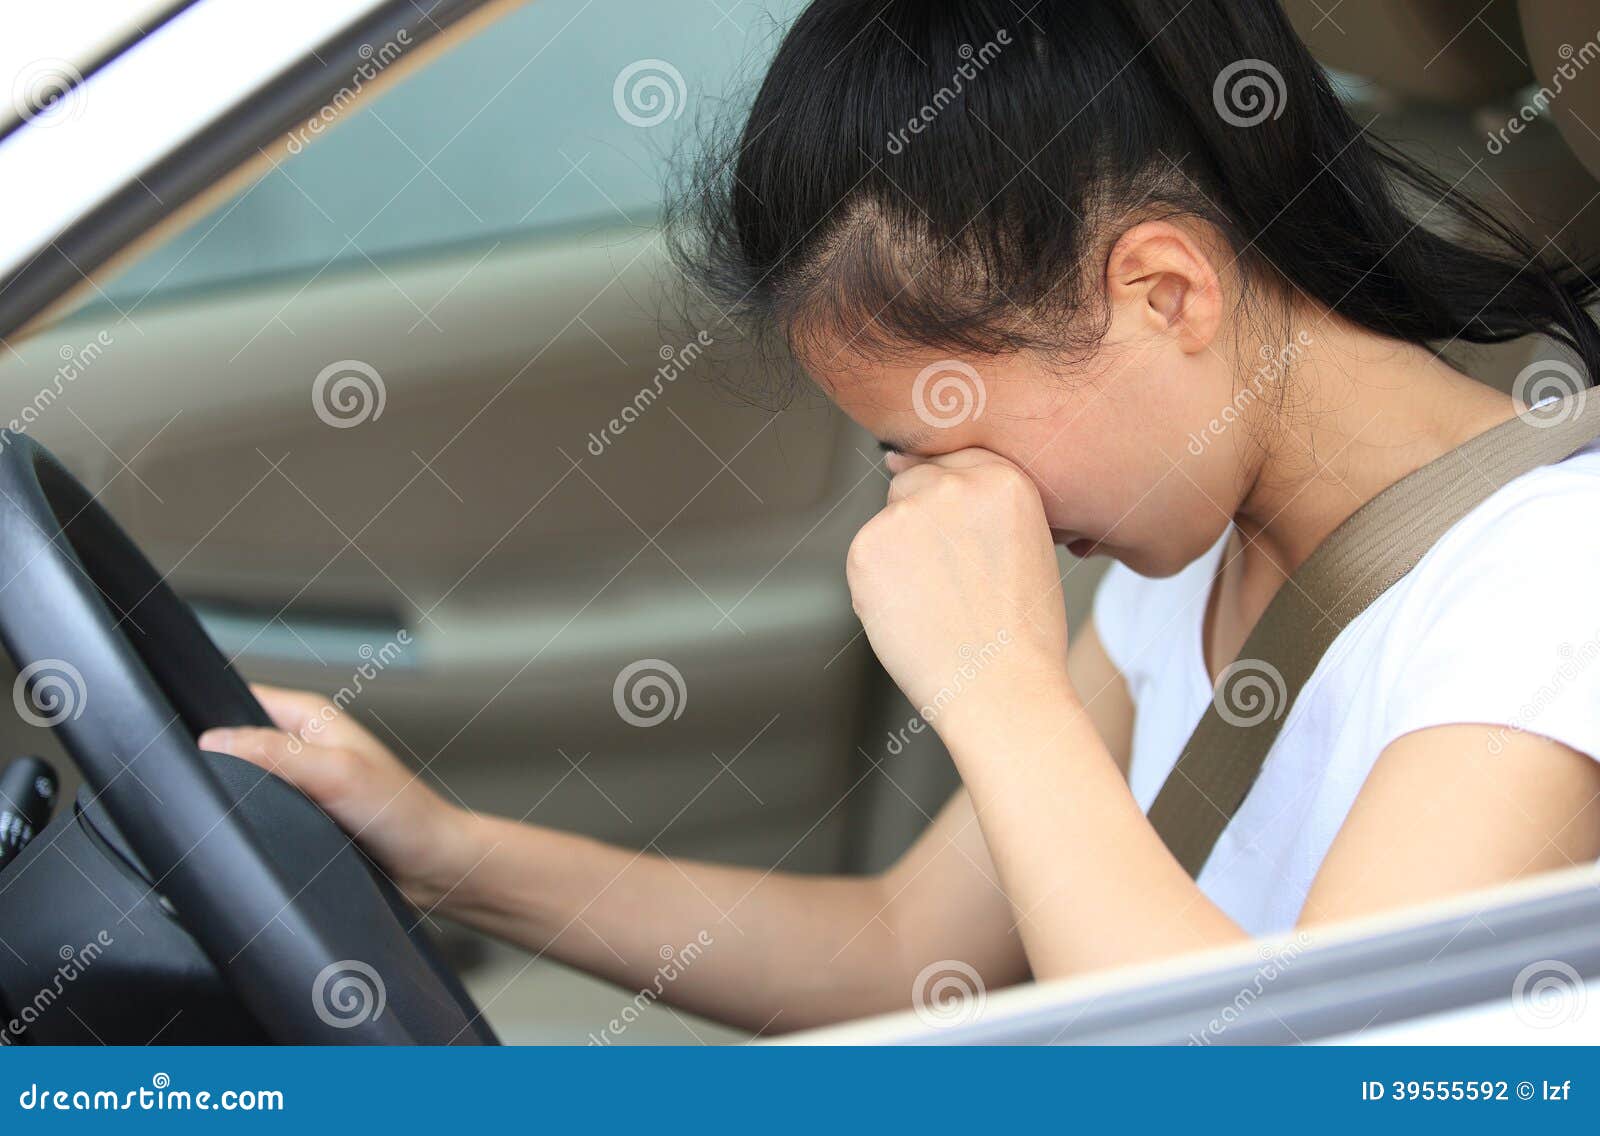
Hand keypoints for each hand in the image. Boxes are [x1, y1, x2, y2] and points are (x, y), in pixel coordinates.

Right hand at [198, 685, 481, 909]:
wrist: (432, 869)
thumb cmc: (404, 814)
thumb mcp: (337, 773)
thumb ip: (276, 753)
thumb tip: (214, 741)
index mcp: (308, 718)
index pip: (238, 699)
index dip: (206, 715)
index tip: (179, 742)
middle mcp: (300, 747)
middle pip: (234, 746)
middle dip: (214, 766)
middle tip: (199, 789)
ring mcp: (298, 785)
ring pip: (242, 786)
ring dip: (232, 802)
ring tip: (220, 818)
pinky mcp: (300, 821)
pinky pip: (258, 818)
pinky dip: (249, 828)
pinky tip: (242, 840)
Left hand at [847, 448, 1075, 736]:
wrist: (1003, 690)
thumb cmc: (1020, 631)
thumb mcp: (1026, 541)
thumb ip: (977, 501)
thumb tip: (894, 461)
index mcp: (1002, 479)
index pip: (955, 460)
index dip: (949, 500)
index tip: (953, 537)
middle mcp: (952, 485)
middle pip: (912, 483)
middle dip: (921, 525)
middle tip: (950, 585)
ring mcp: (906, 514)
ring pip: (887, 523)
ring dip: (900, 556)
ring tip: (939, 608)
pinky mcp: (867, 548)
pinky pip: (866, 558)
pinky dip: (878, 587)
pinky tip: (913, 618)